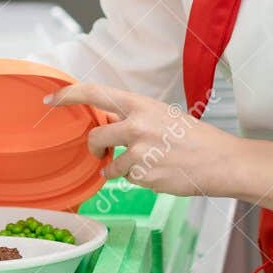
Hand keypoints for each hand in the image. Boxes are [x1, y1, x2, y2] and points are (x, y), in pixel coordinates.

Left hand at [44, 82, 242, 197]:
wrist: (222, 161)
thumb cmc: (195, 137)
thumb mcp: (162, 115)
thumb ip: (133, 116)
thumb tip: (105, 120)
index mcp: (141, 105)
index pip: (95, 93)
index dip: (68, 95)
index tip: (50, 99)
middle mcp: (137, 126)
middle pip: (96, 137)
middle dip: (95, 148)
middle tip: (102, 152)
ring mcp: (140, 153)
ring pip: (111, 166)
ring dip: (122, 169)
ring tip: (150, 163)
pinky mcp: (145, 177)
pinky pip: (129, 180)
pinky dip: (140, 179)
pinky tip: (161, 173)